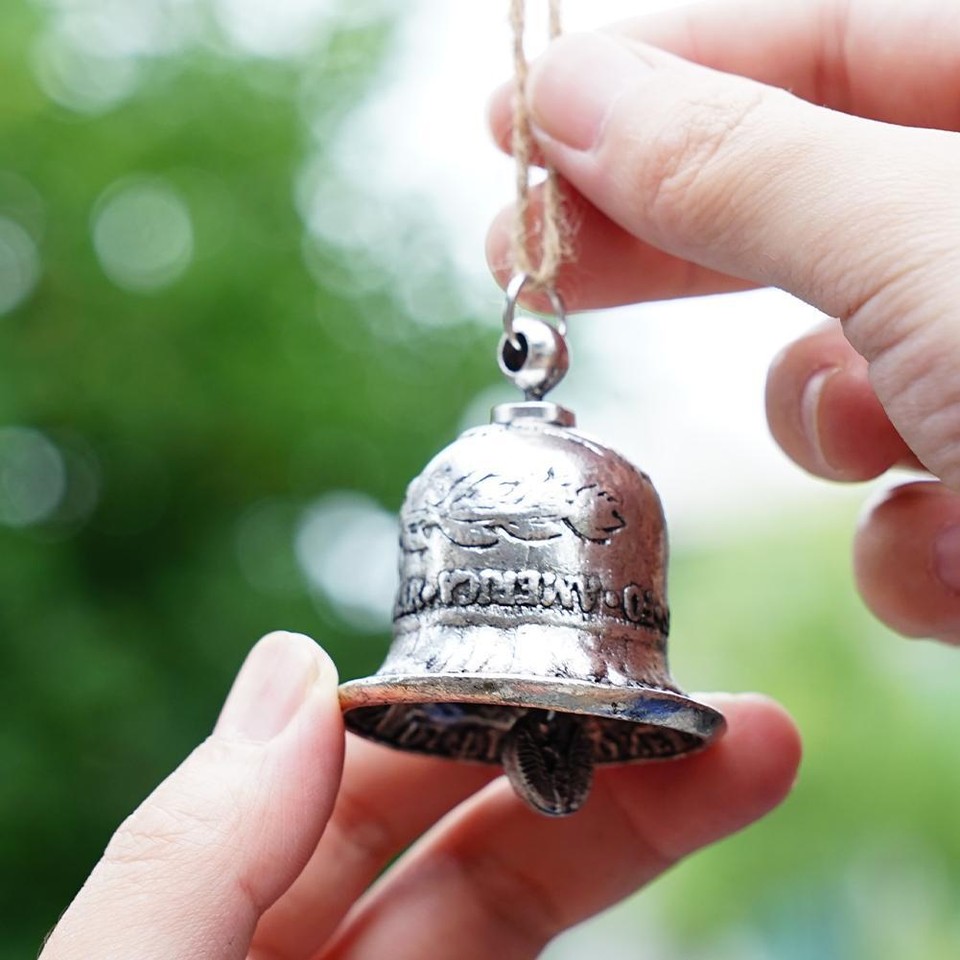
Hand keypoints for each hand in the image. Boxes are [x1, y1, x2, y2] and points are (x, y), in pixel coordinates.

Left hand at [40, 631, 797, 959]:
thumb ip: (188, 857)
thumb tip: (293, 665)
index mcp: (214, 932)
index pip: (354, 783)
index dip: (460, 707)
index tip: (557, 649)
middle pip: (467, 842)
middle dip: (587, 755)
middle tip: (704, 704)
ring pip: (519, 912)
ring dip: (633, 833)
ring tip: (741, 758)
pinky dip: (627, 934)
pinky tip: (691, 877)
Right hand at [488, 0, 959, 644]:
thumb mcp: (919, 246)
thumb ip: (744, 167)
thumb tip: (568, 93)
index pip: (829, 35)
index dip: (664, 67)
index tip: (519, 116)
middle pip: (810, 204)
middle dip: (670, 246)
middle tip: (522, 260)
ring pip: (846, 376)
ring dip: (827, 422)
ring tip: (875, 448)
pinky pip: (905, 503)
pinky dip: (908, 543)